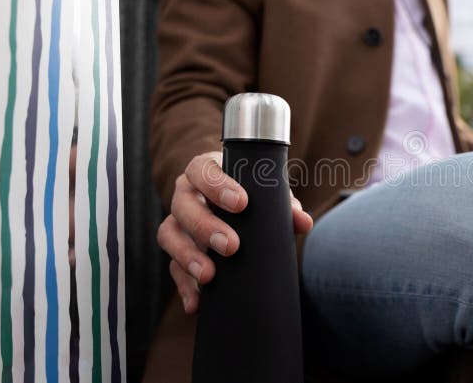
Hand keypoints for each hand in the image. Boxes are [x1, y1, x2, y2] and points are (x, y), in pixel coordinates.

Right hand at [157, 151, 312, 313]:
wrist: (235, 206)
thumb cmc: (250, 193)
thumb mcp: (266, 193)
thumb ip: (284, 204)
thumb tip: (304, 222)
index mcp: (206, 171)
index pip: (203, 171)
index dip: (216, 185)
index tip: (241, 203)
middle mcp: (186, 195)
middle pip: (183, 206)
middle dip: (205, 226)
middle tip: (231, 246)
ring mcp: (178, 223)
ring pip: (169, 235)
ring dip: (187, 256)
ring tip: (209, 275)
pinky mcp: (176, 250)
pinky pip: (173, 267)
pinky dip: (185, 286)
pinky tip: (197, 302)